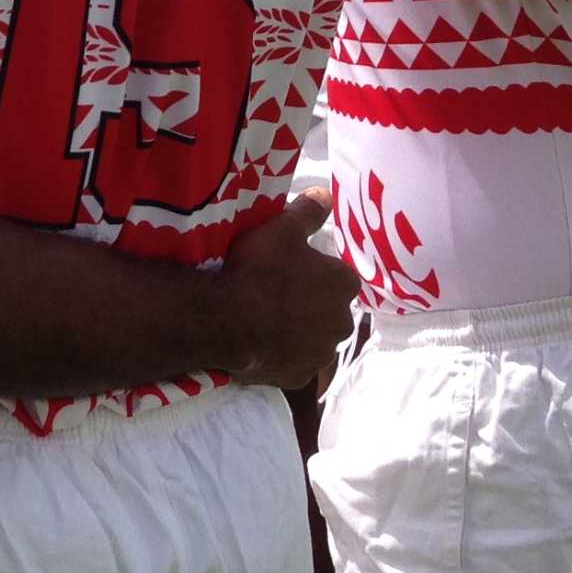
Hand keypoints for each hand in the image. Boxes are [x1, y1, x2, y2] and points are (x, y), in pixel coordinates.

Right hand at [217, 194, 358, 390]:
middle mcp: (343, 321)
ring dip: (297, 332)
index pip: (336, 275)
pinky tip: (260, 345)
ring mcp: (321, 353)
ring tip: (263, 322)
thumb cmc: (258, 269)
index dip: (311, 272)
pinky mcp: (299, 377)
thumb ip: (307, 213)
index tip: (286, 270)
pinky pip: (294, 363)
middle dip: (309, 304)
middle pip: (328, 309)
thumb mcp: (280, 228)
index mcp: (344, 282)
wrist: (227, 319)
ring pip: (313, 339)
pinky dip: (283, 356)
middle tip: (274, 295)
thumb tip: (326, 195)